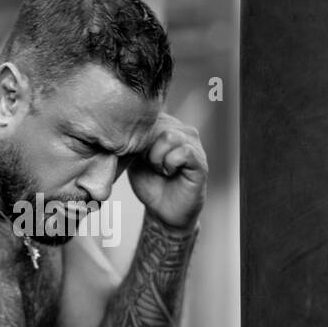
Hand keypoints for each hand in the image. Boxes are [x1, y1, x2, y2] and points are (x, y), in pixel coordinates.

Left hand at [126, 113, 207, 231]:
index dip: (136, 136)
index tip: (136, 155)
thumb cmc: (149, 183)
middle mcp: (182, 130)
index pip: (148, 115)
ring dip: (157, 157)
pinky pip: (183, 152)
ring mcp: (194, 144)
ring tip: (161, 170)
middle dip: (146, 149)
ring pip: (169, 136)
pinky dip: (170, 164)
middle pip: (157, 124)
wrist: (161, 211)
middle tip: (151, 166)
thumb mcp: (134, 157)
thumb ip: (133, 138)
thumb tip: (127, 127)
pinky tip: (170, 173)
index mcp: (166, 125)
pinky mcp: (200, 161)